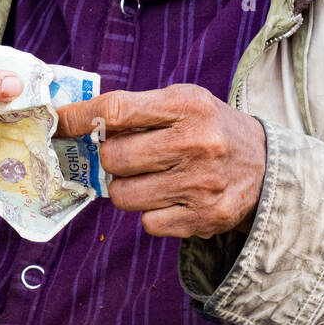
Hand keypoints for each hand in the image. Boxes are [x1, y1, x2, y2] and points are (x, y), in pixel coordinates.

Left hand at [55, 83, 266, 238]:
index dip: (79, 118)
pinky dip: (151, 212)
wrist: (266, 165)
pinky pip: (148, 222)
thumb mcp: (183, 102)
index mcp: (187, 106)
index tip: (57, 122)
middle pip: (114, 157)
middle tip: (126, 156)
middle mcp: (195, 143)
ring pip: (124, 195)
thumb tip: (75, 122)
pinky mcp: (204, 218)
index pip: (116, 110)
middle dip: (110, 158)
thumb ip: (137, 110)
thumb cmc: (210, 128)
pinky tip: (170, 197)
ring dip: (127, 188)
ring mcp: (200, 184)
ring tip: (150, 177)